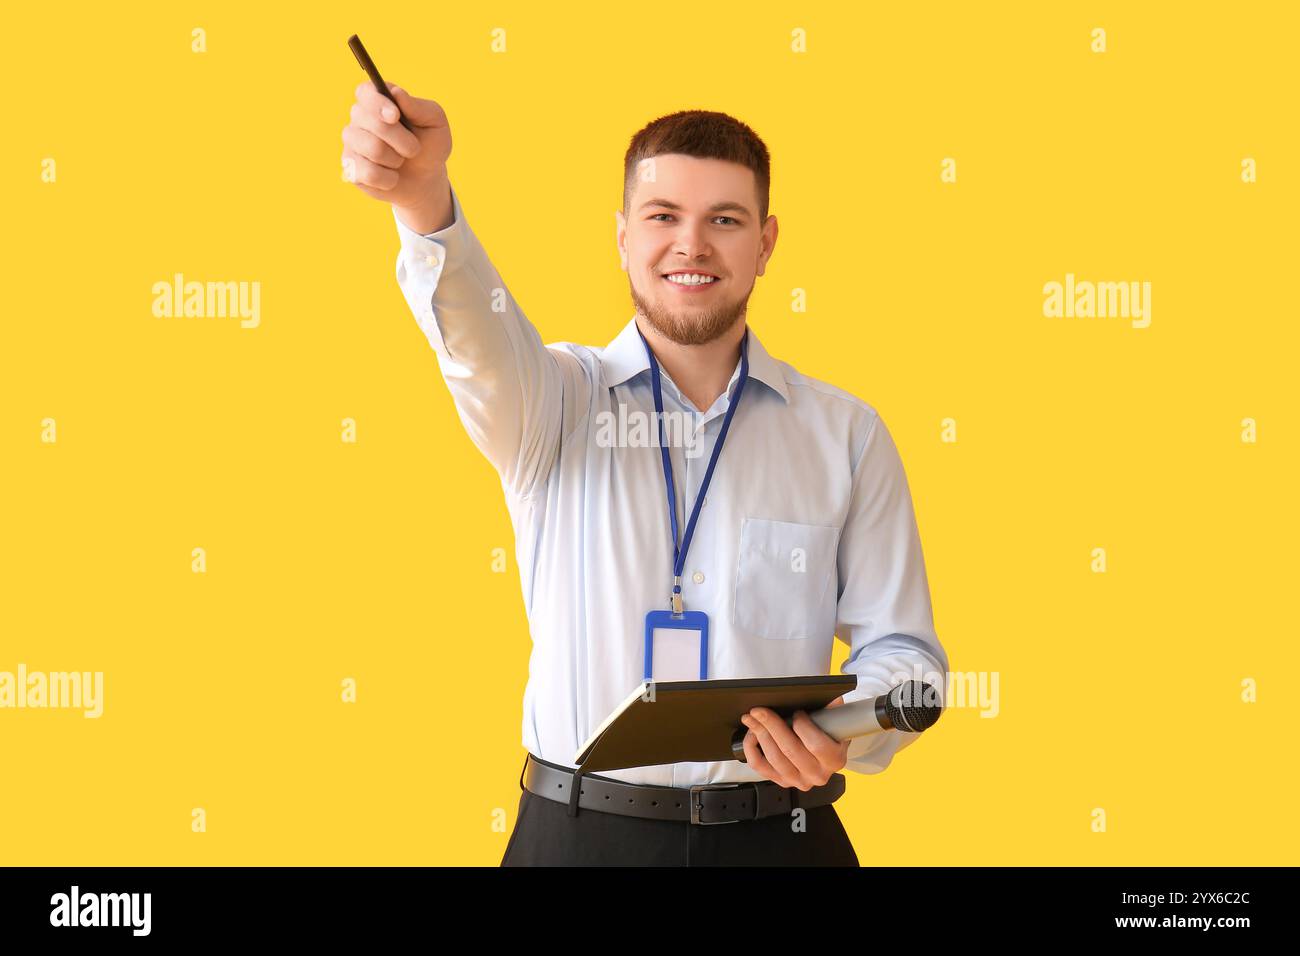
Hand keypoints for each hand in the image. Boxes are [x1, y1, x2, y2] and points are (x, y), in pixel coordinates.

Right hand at [341, 80, 454, 229]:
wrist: (425, 180)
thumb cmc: (429, 145)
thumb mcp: (435, 123)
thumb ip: (419, 107)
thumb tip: (396, 93)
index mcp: (378, 100)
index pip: (365, 92)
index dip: (377, 103)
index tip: (395, 116)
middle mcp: (359, 118)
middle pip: (371, 122)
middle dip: (401, 139)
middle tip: (414, 148)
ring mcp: (352, 143)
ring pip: (372, 148)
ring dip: (396, 159)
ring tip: (401, 161)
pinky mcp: (351, 169)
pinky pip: (369, 174)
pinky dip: (388, 179)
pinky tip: (392, 177)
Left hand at [739, 696, 850, 790]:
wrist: (823, 751)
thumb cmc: (826, 734)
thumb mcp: (833, 722)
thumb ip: (830, 711)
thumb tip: (831, 699)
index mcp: (834, 759)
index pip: (816, 745)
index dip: (803, 726)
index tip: (796, 712)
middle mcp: (817, 774)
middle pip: (790, 750)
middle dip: (772, 726)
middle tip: (760, 711)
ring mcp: (798, 780)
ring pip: (774, 758)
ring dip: (760, 734)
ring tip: (752, 718)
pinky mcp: (781, 780)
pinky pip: (760, 766)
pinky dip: (751, 749)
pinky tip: (751, 734)